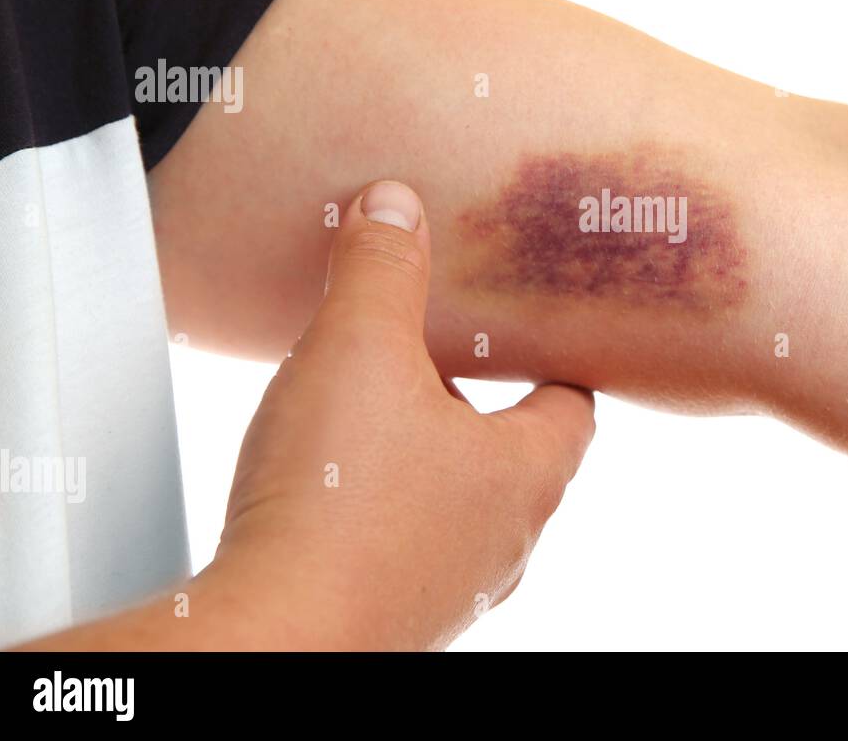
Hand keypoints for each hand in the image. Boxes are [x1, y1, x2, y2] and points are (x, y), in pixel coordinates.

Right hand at [209, 180, 594, 649]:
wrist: (273, 642)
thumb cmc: (337, 507)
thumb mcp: (360, 351)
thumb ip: (381, 271)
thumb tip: (395, 206)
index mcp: (526, 474)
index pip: (574, 405)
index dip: (558, 357)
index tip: (535, 325)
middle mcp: (502, 538)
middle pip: (511, 450)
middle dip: (474, 397)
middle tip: (436, 347)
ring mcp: (448, 583)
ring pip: (454, 499)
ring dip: (422, 452)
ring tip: (371, 405)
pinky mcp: (390, 611)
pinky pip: (401, 540)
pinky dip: (381, 502)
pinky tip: (328, 481)